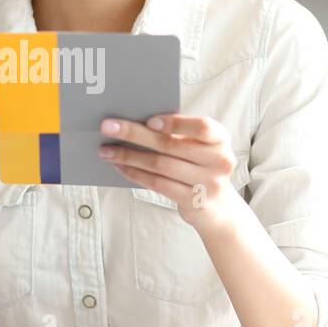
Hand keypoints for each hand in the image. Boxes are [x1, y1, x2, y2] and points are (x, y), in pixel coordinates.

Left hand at [99, 113, 239, 231]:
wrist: (216, 206)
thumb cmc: (199, 165)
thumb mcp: (198, 147)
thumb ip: (178, 133)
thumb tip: (134, 120)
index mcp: (221, 139)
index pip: (202, 127)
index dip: (175, 123)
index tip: (148, 120)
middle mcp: (219, 161)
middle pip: (171, 145)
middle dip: (135, 134)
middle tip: (107, 127)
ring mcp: (208, 183)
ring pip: (160, 165)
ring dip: (129, 156)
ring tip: (106, 150)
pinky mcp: (193, 201)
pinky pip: (158, 184)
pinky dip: (136, 173)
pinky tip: (120, 166)